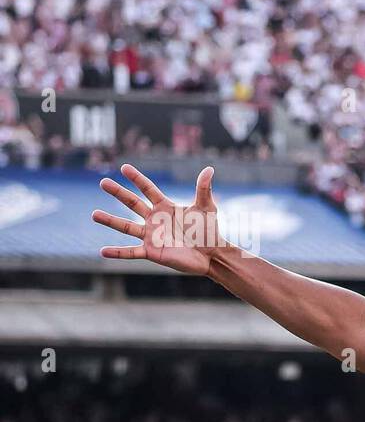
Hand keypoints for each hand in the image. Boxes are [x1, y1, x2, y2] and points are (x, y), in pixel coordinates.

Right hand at [92, 165, 224, 275]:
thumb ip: (203, 189)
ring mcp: (151, 236)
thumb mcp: (207, 207)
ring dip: (110, 221)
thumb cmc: (209, 230)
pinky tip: (102, 251)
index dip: (137, 178)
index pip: (148, 189)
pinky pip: (131, 252)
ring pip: (126, 227)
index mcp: (165, 207)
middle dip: (118, 193)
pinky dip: (117, 253)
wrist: (212, 254)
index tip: (124, 167)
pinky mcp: (152, 252)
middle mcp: (154, 220)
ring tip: (94, 214)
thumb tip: (209, 168)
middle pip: (133, 203)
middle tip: (103, 182)